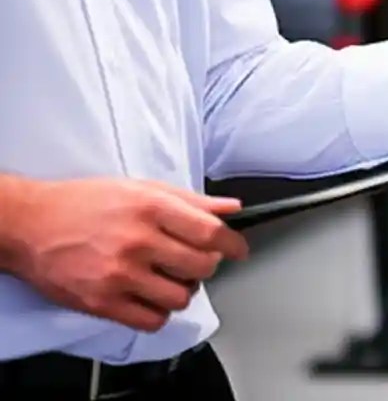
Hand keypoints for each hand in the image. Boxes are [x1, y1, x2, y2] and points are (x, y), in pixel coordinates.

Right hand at [10, 178, 248, 332]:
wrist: (29, 225)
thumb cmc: (83, 203)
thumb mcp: (140, 188)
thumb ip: (189, 201)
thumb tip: (230, 209)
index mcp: (151, 208)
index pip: (211, 232)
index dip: (232, 244)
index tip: (238, 250)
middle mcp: (138, 241)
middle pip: (201, 267)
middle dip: (206, 266)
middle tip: (193, 260)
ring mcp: (120, 275)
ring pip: (181, 297)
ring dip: (182, 290)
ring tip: (167, 278)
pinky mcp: (102, 302)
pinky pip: (152, 320)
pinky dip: (158, 312)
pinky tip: (149, 296)